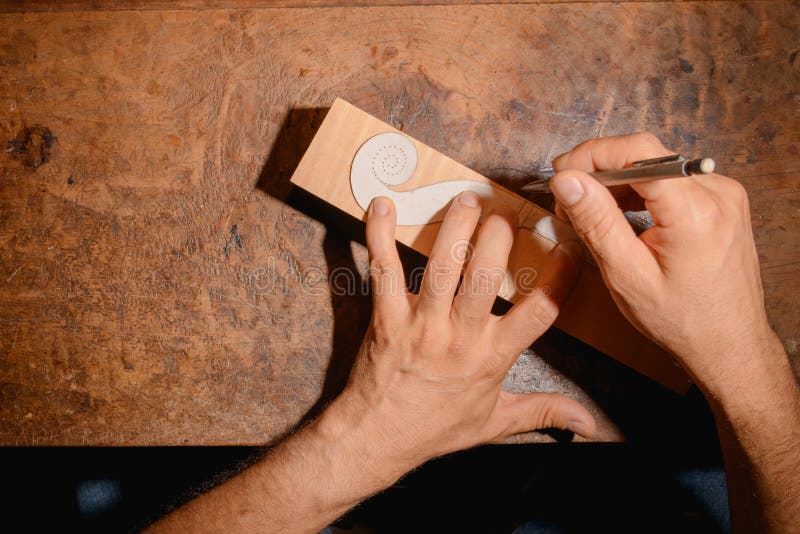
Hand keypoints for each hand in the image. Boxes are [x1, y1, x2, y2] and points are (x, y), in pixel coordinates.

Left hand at [322, 192, 595, 476]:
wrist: (378, 438)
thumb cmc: (436, 428)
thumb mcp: (496, 422)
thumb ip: (543, 411)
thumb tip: (589, 424)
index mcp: (493, 357)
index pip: (540, 312)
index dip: (561, 277)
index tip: (572, 245)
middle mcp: (460, 337)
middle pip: (487, 277)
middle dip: (498, 237)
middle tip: (504, 213)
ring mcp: (421, 325)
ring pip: (442, 267)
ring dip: (455, 227)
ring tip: (468, 199)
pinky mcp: (387, 317)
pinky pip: (384, 270)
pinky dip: (379, 235)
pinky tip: (381, 206)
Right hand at [548, 133, 783, 396]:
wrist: (728, 343)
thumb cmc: (680, 320)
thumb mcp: (626, 275)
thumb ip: (595, 221)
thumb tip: (566, 180)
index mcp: (695, 210)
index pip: (636, 151)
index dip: (592, 155)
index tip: (562, 176)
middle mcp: (716, 192)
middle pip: (644, 154)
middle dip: (599, 169)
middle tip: (568, 199)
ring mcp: (723, 193)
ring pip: (654, 164)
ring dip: (616, 180)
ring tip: (590, 210)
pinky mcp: (721, 200)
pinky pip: (670, 178)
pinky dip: (639, 189)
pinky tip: (619, 212)